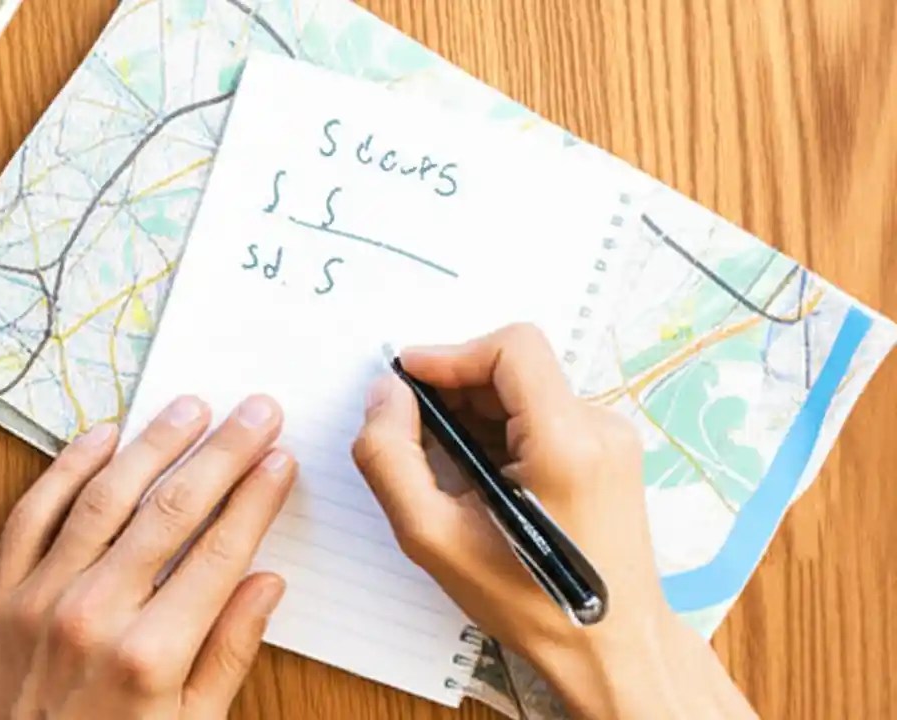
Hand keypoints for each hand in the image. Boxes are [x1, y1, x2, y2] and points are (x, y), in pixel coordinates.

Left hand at [0, 395, 295, 719]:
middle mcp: (94, 615)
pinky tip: (99, 438)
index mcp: (151, 656)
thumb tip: (266, 584)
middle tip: (255, 412)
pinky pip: (31, 516)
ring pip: (104, 498)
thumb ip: (228, 654)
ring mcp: (39, 601)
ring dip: (151, 445)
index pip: (220, 551)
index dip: (255, 498)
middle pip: (171, 511)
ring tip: (188, 409)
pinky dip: (64, 471)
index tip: (280, 460)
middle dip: (221, 453)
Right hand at [353, 325, 755, 718]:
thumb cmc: (528, 604)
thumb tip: (384, 395)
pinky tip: (482, 476)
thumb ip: (391, 458)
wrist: (611, 647)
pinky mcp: (610, 452)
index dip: (451, 354)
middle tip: (413, 431)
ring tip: (447, 464)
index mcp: (565, 443)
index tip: (407, 380)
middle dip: (455, 387)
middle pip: (514, 367)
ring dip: (476, 412)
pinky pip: (545, 415)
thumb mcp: (433, 538)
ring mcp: (611, 438)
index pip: (511, 347)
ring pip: (526, 390)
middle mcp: (599, 428)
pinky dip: (502, 430)